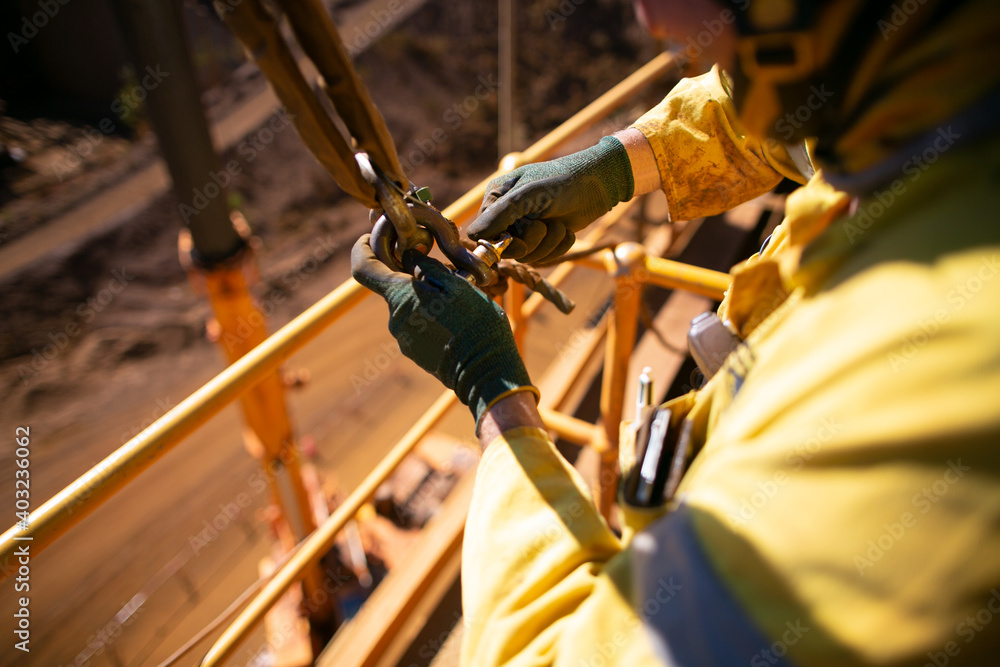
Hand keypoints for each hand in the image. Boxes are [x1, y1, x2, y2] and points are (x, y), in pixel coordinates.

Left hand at [351, 234, 536, 428]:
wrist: (485, 371)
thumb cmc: (475, 325)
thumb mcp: (458, 285)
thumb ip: (427, 268)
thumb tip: (409, 258)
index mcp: (401, 296)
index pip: (364, 268)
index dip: (362, 249)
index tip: (371, 238)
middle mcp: (395, 318)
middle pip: (397, 288)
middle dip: (417, 280)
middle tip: (451, 279)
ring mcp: (404, 338)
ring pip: (411, 307)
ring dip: (428, 301)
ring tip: (460, 308)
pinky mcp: (415, 353)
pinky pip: (418, 326)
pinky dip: (432, 320)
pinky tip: (456, 326)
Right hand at [468, 136, 633, 263]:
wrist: (601, 183)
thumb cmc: (565, 180)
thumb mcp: (531, 194)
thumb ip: (502, 213)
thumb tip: (473, 235)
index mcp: (497, 197)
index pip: (482, 233)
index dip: (500, 242)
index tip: (517, 239)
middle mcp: (507, 214)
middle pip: (506, 250)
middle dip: (531, 243)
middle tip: (545, 227)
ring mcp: (526, 228)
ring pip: (527, 256)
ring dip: (548, 245)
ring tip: (560, 226)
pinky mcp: (544, 240)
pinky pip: (543, 258)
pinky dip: (558, 248)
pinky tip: (567, 231)